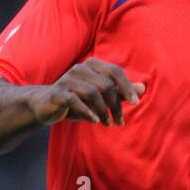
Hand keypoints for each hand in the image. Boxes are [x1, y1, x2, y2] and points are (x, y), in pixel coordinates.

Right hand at [30, 59, 145, 126]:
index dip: (127, 87)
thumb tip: (143, 88)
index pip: (115, 72)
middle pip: (106, 85)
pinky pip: (75, 100)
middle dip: (116, 105)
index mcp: (92, 65)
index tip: (136, 103)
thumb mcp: (101, 97)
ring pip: (92, 93)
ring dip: (103, 111)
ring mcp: (68, 79)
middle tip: (120, 122)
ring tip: (108, 123)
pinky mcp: (58, 92)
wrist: (46, 105)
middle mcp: (80, 68)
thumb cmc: (78, 100)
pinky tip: (95, 121)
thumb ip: (120, 92)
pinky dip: (87, 112)